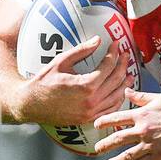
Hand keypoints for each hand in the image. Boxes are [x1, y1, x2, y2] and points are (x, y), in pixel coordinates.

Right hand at [14, 36, 128, 126]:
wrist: (31, 104)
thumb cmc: (44, 82)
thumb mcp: (61, 62)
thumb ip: (81, 51)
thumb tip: (97, 40)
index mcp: (86, 85)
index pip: (108, 66)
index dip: (114, 53)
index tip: (116, 44)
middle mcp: (92, 100)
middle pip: (116, 80)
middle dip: (123, 65)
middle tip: (126, 55)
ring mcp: (92, 112)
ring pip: (117, 96)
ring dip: (124, 83)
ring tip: (129, 73)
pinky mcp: (89, 119)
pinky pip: (110, 109)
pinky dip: (118, 99)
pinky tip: (120, 92)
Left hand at [92, 88, 160, 159]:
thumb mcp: (160, 98)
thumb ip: (141, 97)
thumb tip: (126, 92)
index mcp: (142, 114)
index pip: (117, 118)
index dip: (104, 122)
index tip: (96, 125)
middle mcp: (142, 130)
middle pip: (117, 139)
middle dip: (105, 145)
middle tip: (97, 149)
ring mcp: (149, 144)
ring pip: (126, 155)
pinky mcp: (158, 156)